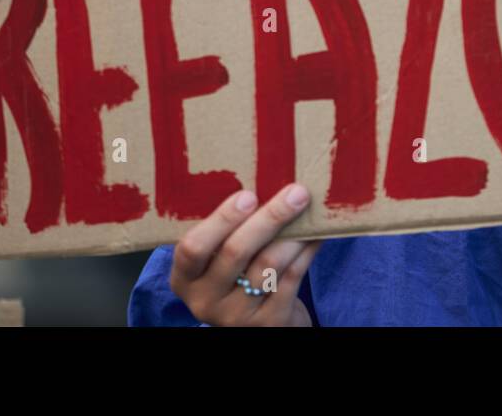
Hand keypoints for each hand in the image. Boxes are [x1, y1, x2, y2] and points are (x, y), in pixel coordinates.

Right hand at [169, 183, 321, 325]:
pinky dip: (306, 250)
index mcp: (185, 278)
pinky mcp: (269, 322)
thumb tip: (263, 178)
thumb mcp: (216, 260)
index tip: (248, 194)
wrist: (260, 322)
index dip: (221, 220)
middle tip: (296, 192)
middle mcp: (205, 301)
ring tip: (308, 208)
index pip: (192, 248)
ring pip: (269, 264)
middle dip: (269, 218)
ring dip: (293, 232)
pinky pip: (292, 277)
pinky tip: (316, 232)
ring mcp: (237, 315)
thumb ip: (224, 232)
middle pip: (236, 252)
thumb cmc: (236, 276)